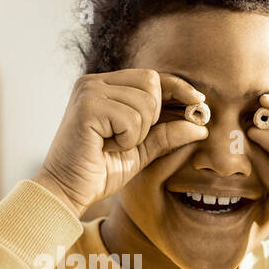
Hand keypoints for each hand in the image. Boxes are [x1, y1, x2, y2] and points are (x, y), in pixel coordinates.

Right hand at [33, 69, 208, 217]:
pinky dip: (127, 139)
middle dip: (154, 116)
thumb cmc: (98, 172)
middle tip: (130, 139)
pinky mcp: (87, 106)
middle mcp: (94, 83)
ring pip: (145, 103)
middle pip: (152, 83)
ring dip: (138, 133)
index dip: (178, 88)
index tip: (199, 102)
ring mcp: (89, 91)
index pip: (152, 77)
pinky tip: (106, 147)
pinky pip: (132, 118)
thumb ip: (166, 135)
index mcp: (104, 87)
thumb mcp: (140, 151)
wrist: (66, 191)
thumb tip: (202, 126)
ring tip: (113, 145)